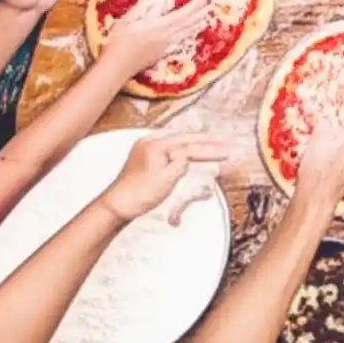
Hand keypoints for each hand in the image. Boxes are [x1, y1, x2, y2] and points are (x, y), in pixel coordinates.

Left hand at [98, 133, 228, 221]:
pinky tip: (186, 146)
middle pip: (183, 137)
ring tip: (209, 139)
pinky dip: (181, 145)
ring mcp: (145, 147)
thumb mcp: (166, 179)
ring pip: (175, 139)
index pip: (190, 146)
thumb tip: (187, 156)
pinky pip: (167, 144)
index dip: (210, 149)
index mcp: (156, 145)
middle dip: (204, 140)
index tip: (227, 151)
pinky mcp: (143, 155)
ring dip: (193, 140)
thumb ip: (181, 163)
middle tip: (222, 142)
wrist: (116, 205)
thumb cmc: (139, 194)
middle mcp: (150, 141)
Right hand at [101, 0, 211, 74]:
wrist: (117, 66)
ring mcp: (167, 46)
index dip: (196, 4)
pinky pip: (182, 42)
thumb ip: (143, 8)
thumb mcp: (127, 20)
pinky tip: (192, 34)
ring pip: (188, 33)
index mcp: (160, 27)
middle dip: (201, 12)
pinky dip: (190, 35)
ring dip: (199, 23)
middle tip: (211, 2)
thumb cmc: (118, 42)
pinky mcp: (163, 53)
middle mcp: (168, 37)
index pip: (184, 14)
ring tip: (207, 16)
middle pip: (190, 23)